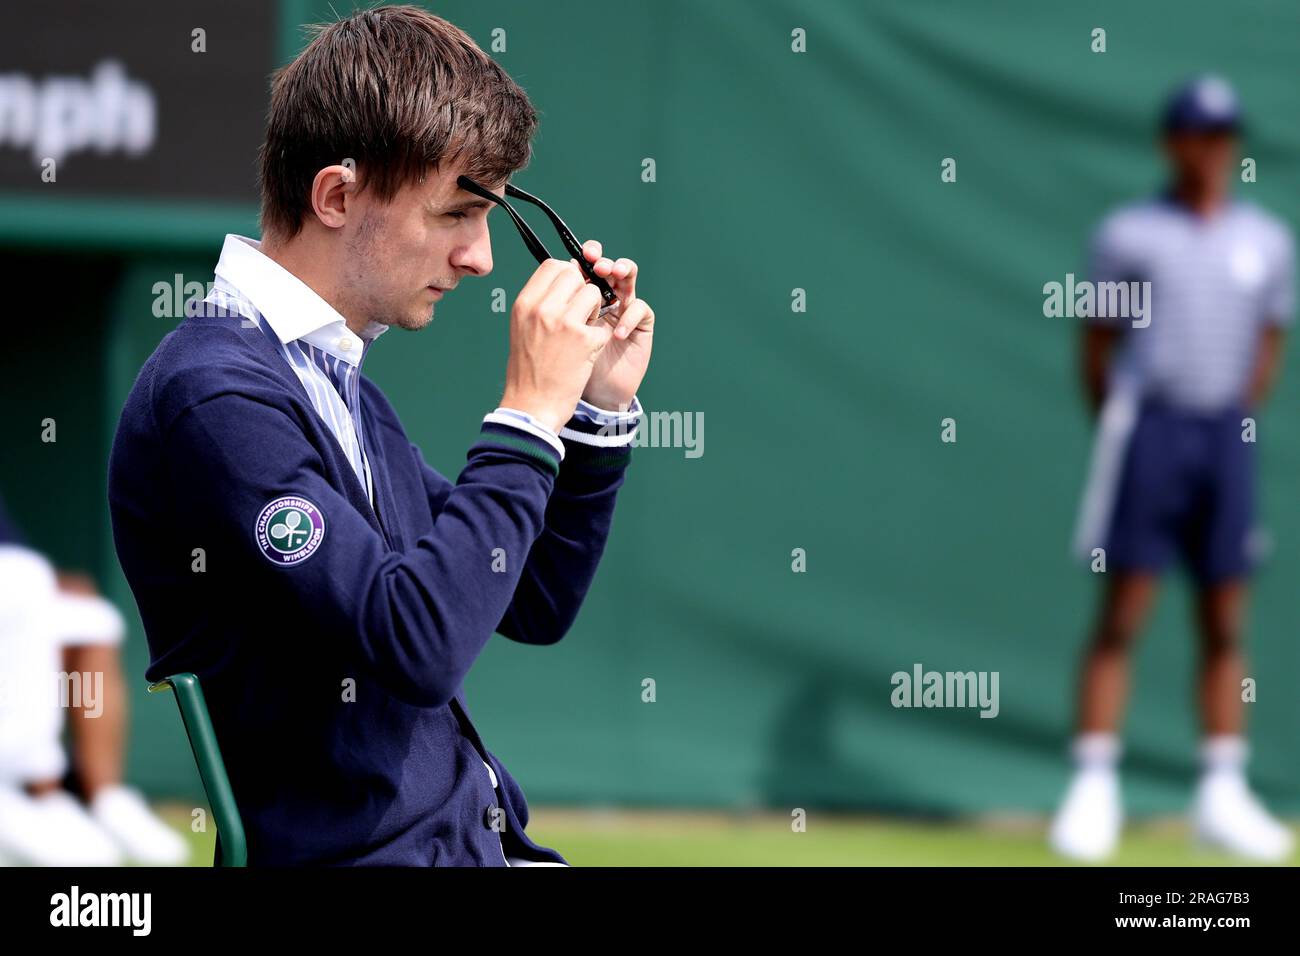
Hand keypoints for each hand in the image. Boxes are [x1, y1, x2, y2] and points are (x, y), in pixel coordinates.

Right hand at [500, 259, 614, 433]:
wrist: (532, 406)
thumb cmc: (529, 370)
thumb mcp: (523, 329)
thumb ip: (540, 303)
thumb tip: (565, 279)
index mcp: (524, 303)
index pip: (552, 266)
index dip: (567, 276)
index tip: (570, 292)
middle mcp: (542, 308)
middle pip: (575, 275)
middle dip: (583, 290)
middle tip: (580, 313)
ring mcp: (564, 322)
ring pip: (594, 294)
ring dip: (595, 312)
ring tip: (582, 333)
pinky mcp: (585, 340)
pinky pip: (603, 324)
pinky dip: (600, 338)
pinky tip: (587, 353)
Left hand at [574, 239, 653, 411]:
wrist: (589, 395)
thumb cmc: (566, 367)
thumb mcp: (556, 332)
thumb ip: (558, 304)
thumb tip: (558, 271)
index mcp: (580, 296)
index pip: (585, 266)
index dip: (584, 257)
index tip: (580, 256)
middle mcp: (603, 299)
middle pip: (607, 266)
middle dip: (602, 260)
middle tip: (597, 264)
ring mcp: (623, 310)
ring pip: (628, 278)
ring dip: (622, 270)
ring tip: (614, 274)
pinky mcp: (640, 326)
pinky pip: (639, 308)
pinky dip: (629, 316)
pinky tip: (617, 333)